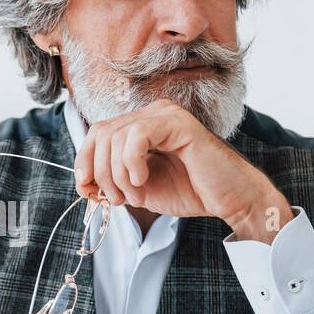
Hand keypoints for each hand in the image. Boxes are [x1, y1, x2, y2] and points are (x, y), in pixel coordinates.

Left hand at [73, 99, 292, 242]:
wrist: (230, 200)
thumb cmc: (191, 192)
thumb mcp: (139, 189)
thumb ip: (112, 181)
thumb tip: (84, 183)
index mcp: (140, 126)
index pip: (97, 134)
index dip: (85, 162)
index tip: (87, 191)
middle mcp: (151, 114)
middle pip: (101, 134)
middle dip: (100, 173)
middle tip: (117, 199)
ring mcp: (165, 114)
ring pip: (115, 137)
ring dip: (118, 175)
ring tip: (135, 194)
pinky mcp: (178, 123)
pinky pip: (136, 136)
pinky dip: (132, 163)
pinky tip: (144, 180)